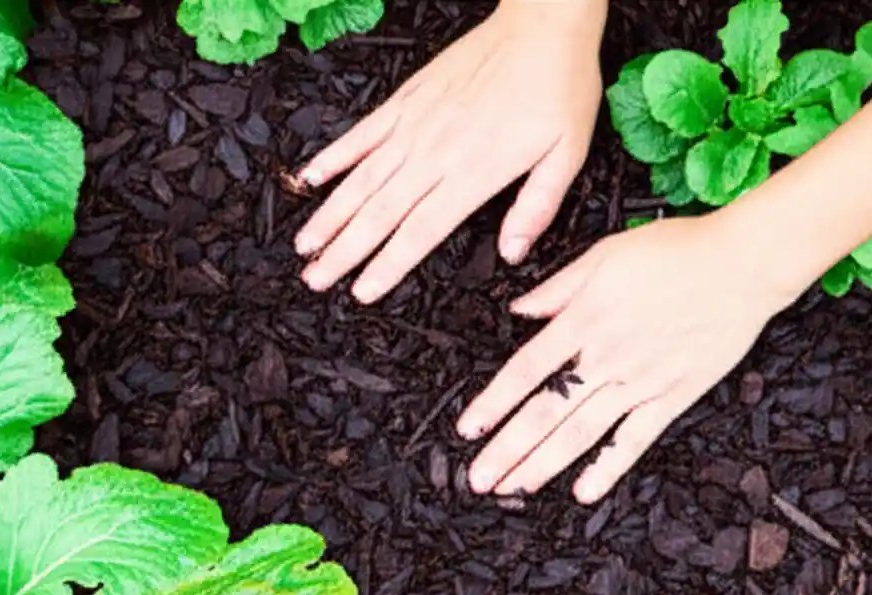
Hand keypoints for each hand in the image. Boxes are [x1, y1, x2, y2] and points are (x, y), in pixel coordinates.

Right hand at [294, 0, 606, 303]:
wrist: (542, 24)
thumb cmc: (558, 87)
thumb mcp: (567, 153)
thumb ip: (537, 206)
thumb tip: (512, 253)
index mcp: (475, 172)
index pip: (420, 231)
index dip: (387, 264)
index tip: (361, 291)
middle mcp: (437, 152)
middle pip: (381, 212)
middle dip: (344, 250)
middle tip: (315, 279)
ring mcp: (416, 124)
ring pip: (362, 178)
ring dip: (330, 213)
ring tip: (304, 244)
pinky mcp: (407, 99)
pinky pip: (362, 133)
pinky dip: (334, 157)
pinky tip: (309, 178)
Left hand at [456, 215, 796, 503]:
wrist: (742, 265)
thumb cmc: (675, 251)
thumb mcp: (604, 254)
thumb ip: (558, 288)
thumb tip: (518, 309)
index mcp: (584, 320)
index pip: (526, 371)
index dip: (493, 403)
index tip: (468, 429)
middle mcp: (606, 358)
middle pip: (546, 411)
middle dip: (507, 449)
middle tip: (479, 478)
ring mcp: (640, 381)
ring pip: (581, 432)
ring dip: (542, 464)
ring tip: (513, 487)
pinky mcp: (673, 397)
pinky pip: (634, 440)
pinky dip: (607, 468)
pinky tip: (582, 492)